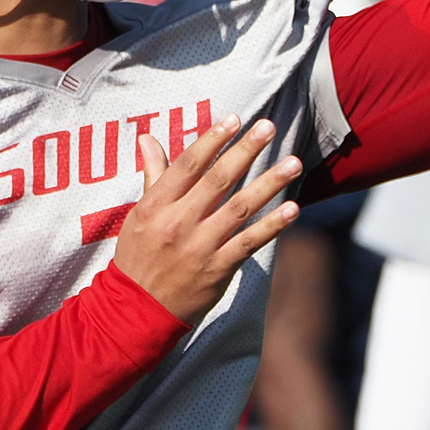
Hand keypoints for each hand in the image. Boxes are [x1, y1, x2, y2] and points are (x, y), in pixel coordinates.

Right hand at [114, 116, 301, 327]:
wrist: (137, 310)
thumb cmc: (138, 258)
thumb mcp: (138, 216)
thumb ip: (152, 177)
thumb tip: (148, 139)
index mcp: (156, 206)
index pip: (187, 165)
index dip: (212, 140)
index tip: (234, 119)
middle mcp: (179, 223)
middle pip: (218, 180)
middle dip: (245, 151)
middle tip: (268, 127)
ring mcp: (200, 247)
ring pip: (239, 208)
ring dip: (269, 184)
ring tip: (293, 163)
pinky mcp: (218, 269)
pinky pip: (249, 243)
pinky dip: (272, 226)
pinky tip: (293, 208)